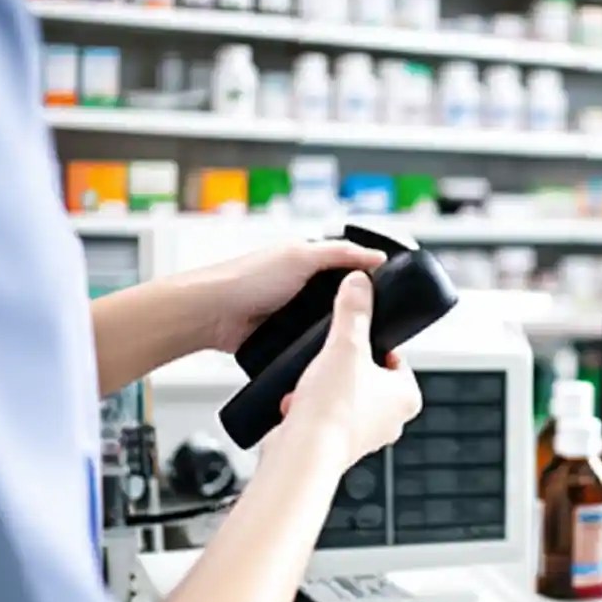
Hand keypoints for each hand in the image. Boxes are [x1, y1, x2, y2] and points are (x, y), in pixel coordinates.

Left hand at [197, 241, 387, 352]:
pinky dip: (318, 343)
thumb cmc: (245, 278)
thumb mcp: (300, 256)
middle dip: (352, 305)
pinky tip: (327, 347)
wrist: (212, 314)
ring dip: (334, 327)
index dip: (367, 274)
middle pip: (340, 296)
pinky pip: (310, 340)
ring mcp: (291, 312)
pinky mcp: (283, 336)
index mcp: (305, 260)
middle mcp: (299, 285)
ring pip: (327, 321)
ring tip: (350, 333)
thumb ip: (341, 253)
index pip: (346, 265)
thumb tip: (377, 256)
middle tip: (372, 315)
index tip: (389, 286)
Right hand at [270, 273, 422, 472]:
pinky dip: (308, 406)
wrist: (302, 453)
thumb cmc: (333, 409)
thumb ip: (354, 311)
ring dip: (322, 386)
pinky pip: (322, 415)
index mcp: (407, 397)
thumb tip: (361, 282)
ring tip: (311, 383)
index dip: (372, 342)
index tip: (353, 337)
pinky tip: (297, 402)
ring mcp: (364, 436)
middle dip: (343, 365)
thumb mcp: (346, 345)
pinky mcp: (335, 446)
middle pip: (367, 374)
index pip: (396, 357)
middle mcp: (391, 421)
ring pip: (342, 395)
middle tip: (329, 359)